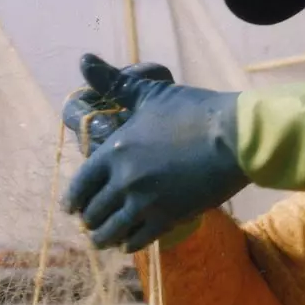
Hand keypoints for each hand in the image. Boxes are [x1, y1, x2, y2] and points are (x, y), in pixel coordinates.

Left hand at [64, 54, 248, 251]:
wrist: (233, 137)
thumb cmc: (193, 110)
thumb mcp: (149, 93)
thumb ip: (113, 83)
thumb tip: (83, 60)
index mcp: (115, 150)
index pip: (82, 183)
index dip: (73, 199)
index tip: (71, 209)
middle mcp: (124, 180)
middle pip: (94, 211)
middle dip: (89, 220)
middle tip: (89, 224)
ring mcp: (146, 202)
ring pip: (112, 230)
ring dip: (104, 238)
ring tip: (103, 241)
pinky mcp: (169, 217)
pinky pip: (139, 239)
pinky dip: (130, 244)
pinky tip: (127, 244)